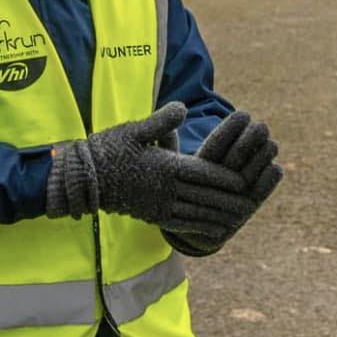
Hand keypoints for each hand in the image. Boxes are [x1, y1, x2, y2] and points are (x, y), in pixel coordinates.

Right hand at [46, 105, 282, 257]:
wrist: (84, 179)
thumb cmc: (108, 150)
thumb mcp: (135, 129)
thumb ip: (162, 121)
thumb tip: (184, 108)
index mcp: (165, 166)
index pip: (203, 173)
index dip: (225, 178)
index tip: (245, 180)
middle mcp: (165, 189)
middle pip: (205, 196)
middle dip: (229, 201)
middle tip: (251, 203)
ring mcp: (158, 205)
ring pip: (196, 213)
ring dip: (218, 216)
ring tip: (238, 218)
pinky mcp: (151, 215)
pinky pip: (182, 223)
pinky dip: (200, 227)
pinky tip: (212, 228)